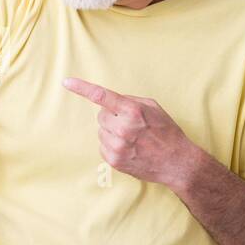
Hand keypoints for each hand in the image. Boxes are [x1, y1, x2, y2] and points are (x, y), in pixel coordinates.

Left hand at [63, 77, 199, 189]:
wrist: (177, 162)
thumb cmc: (167, 132)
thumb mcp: (153, 108)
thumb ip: (130, 101)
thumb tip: (109, 100)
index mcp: (133, 111)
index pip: (102, 96)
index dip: (82, 88)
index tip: (67, 82)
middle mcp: (123, 128)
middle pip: (101, 115)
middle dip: (112, 116)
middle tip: (130, 124)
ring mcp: (117, 146)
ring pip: (101, 131)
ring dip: (112, 132)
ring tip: (132, 139)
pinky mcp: (114, 161)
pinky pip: (102, 146)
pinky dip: (111, 145)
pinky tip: (128, 148)